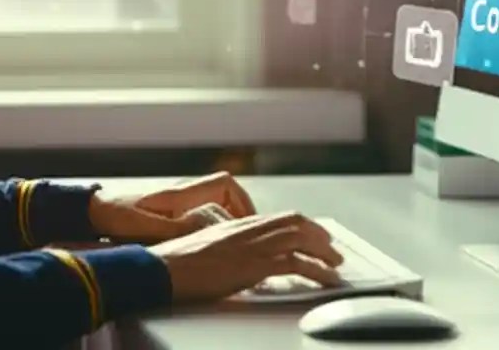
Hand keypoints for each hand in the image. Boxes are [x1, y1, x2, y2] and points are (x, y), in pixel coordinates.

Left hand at [88, 172, 257, 242]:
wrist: (94, 214)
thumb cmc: (118, 218)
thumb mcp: (148, 227)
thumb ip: (179, 228)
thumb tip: (208, 228)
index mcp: (182, 195)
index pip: (225, 184)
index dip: (241, 200)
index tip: (247, 221)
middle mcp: (183, 196)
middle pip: (226, 193)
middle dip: (240, 212)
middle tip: (245, 236)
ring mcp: (177, 205)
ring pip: (214, 206)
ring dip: (226, 221)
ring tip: (231, 243)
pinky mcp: (170, 216)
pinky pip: (201, 216)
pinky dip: (211, 228)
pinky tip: (207, 247)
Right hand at [149, 211, 343, 303]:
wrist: (163, 268)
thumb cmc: (176, 263)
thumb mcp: (205, 246)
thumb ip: (227, 246)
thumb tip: (240, 258)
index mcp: (237, 223)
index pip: (279, 218)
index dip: (302, 226)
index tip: (314, 235)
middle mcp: (248, 228)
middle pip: (295, 222)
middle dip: (319, 235)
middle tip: (332, 251)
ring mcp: (253, 244)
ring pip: (301, 238)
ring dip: (324, 253)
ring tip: (336, 266)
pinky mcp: (256, 263)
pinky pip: (297, 263)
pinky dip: (318, 271)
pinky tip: (327, 280)